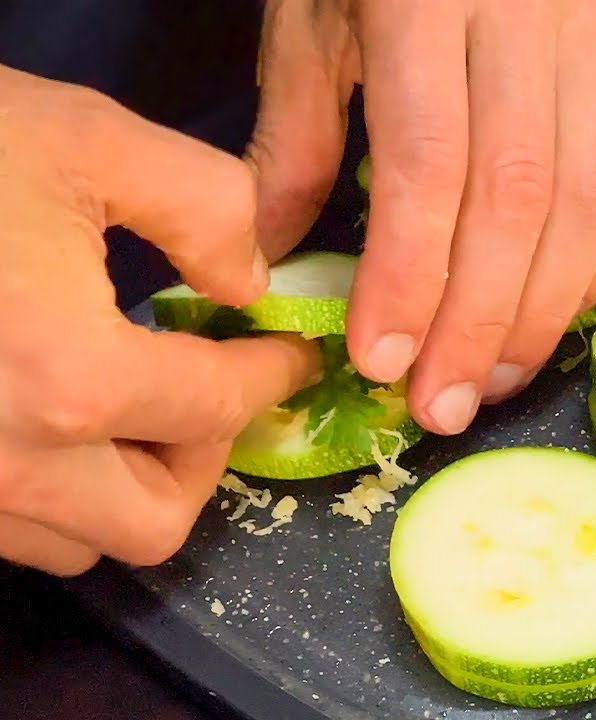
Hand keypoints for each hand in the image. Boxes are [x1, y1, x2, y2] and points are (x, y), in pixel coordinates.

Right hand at [0, 66, 321, 576]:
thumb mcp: (85, 141)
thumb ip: (204, 207)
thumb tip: (244, 283)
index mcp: (68, 379)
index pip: (216, 409)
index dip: (270, 376)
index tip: (287, 355)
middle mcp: (8, 463)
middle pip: (153, 522)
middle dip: (199, 457)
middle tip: (202, 388)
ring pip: (75, 542)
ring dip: (123, 485)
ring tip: (126, 402)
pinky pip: (6, 526)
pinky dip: (52, 489)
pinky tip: (48, 411)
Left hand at [248, 0, 595, 434]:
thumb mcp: (316, 11)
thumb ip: (299, 133)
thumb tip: (271, 258)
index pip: (430, 165)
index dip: (410, 277)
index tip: (381, 360)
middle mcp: (535, 15)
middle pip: (521, 199)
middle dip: (481, 319)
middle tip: (445, 404)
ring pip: (595, 199)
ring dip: (550, 307)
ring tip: (502, 376)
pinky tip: (566, 308)